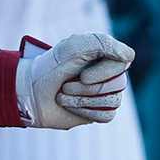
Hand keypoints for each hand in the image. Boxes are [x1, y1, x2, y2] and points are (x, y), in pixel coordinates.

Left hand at [14, 32, 134, 128]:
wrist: (31, 92)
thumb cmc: (51, 66)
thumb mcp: (73, 47)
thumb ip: (102, 43)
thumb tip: (129, 56)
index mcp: (106, 53)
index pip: (124, 61)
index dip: (104, 70)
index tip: (82, 72)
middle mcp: (110, 72)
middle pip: (118, 84)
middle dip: (86, 87)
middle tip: (66, 84)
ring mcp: (107, 93)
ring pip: (112, 101)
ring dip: (81, 99)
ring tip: (64, 94)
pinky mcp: (101, 112)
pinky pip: (106, 116)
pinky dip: (84, 111)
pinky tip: (70, 106)